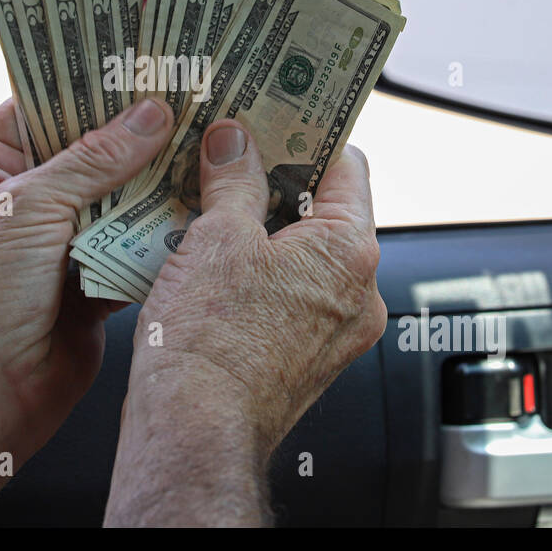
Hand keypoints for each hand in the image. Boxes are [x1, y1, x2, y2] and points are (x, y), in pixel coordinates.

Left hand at [0, 96, 172, 525]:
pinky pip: (133, 241)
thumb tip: (152, 114)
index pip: (38, 106)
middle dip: (134, 132)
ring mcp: (55, 239)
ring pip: (116, 195)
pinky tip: (201, 198)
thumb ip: (95, 160)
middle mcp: (16, 199)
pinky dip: (162, 228)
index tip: (138, 58)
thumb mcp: (29, 207)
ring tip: (207, 137)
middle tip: (188, 94)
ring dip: (155, 178)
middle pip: (85, 149)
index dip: (86, 83)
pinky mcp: (90, 277)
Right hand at [106, 118, 384, 525]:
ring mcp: (336, 332)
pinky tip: (211, 267)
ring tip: (208, 214)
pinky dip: (259, 274)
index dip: (304, 134)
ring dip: (261, 230)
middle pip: (324, 210)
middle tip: (225, 162)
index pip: (346, 164)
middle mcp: (358, 293)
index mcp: (349, 251)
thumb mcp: (215, 236)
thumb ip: (233, 178)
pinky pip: (291, 295)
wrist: (193, 432)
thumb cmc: (209, 345)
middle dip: (271, 184)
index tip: (269, 118)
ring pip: (303, 256)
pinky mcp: (307, 359)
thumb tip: (235, 141)